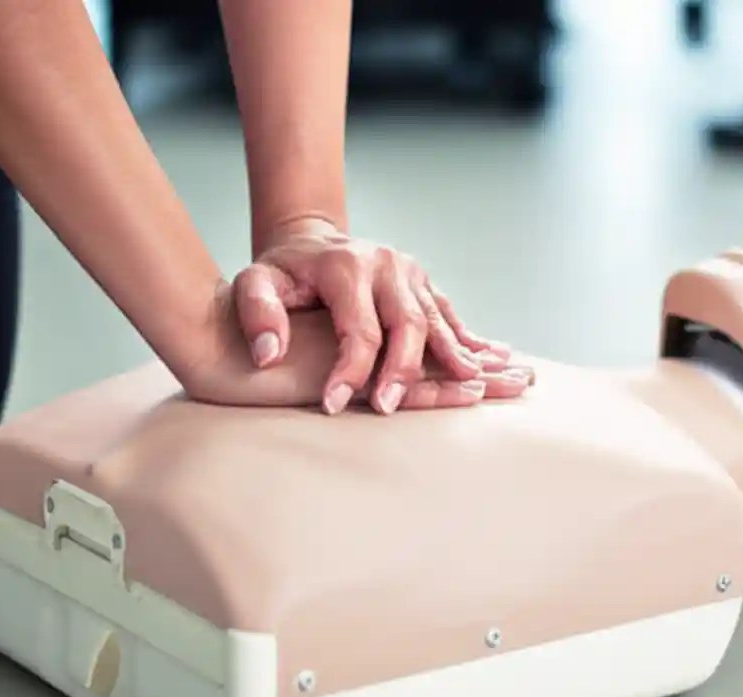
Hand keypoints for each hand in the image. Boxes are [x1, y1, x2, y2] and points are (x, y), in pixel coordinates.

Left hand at [227, 218, 513, 414]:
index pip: (358, 328)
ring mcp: (409, 271)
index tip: (333, 406)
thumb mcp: (254, 284)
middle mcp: (385, 264)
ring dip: (455, 357)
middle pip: (406, 324)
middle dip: (402, 371)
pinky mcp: (421, 282)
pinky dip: (468, 341)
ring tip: (472, 388)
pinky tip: (489, 362)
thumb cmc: (280, 272)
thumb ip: (256, 313)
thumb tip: (268, 353)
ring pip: (436, 320)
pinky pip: (448, 315)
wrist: (307, 243)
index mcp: (347, 267)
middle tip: (388, 408)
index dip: (348, 370)